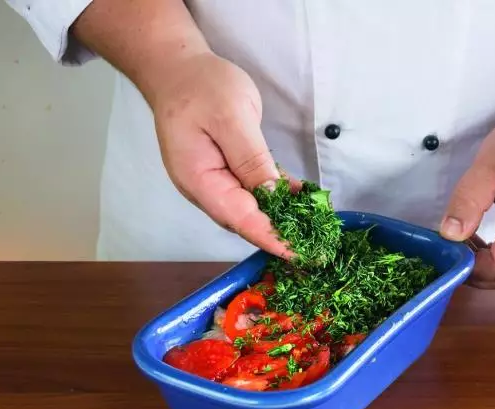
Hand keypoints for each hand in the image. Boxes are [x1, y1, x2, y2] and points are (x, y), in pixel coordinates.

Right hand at [146, 52, 297, 258]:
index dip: (272, 238)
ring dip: (282, 219)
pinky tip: (303, 199)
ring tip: (315, 230)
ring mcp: (215, 181)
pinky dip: (278, 196)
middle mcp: (206, 189)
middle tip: (317, 248)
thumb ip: (251, 160)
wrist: (177, 69)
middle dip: (281, 235)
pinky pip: (254, 190)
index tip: (300, 254)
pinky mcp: (227, 170)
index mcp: (200, 180)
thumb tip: (270, 197)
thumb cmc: (200, 87)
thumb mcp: (230, 118)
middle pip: (246, 220)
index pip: (241, 219)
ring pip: (252, 208)